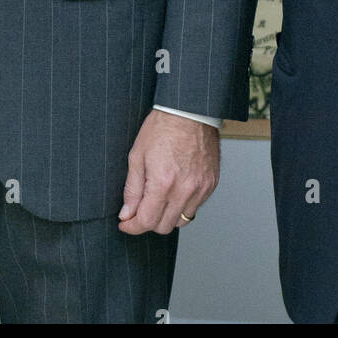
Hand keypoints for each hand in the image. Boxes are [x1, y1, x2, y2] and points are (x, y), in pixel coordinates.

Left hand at [118, 110, 218, 235]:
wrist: (189, 110)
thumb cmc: (162, 127)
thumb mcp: (137, 155)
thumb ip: (132, 189)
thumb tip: (127, 213)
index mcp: (163, 183)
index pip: (147, 221)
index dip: (132, 226)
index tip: (126, 223)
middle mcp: (184, 190)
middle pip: (164, 226)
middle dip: (148, 221)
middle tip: (139, 209)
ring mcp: (201, 188)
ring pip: (181, 220)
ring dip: (167, 216)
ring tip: (158, 198)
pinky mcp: (211, 184)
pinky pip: (195, 207)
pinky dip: (183, 205)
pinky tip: (175, 189)